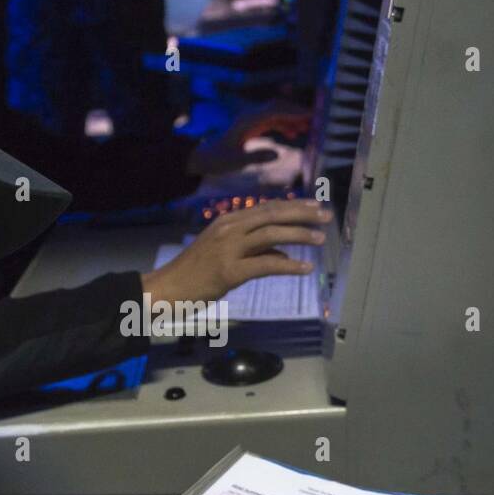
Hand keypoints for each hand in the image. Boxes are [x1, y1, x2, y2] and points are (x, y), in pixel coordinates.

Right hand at [140, 199, 331, 304]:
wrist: (167, 288)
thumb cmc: (194, 274)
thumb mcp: (223, 253)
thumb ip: (253, 251)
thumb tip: (283, 254)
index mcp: (228, 222)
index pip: (267, 208)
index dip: (294, 206)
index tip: (315, 206)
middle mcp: (229, 229)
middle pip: (272, 215)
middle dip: (302, 214)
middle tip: (327, 216)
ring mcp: (228, 248)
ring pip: (271, 234)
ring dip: (300, 235)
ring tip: (321, 238)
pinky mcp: (229, 271)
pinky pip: (266, 265)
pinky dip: (289, 265)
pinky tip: (305, 268)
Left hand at [185, 101, 311, 176]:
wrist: (200, 157)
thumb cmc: (216, 160)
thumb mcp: (236, 162)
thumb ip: (256, 157)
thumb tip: (277, 155)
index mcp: (247, 121)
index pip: (275, 110)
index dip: (293, 112)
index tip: (310, 116)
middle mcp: (250, 117)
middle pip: (278, 108)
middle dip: (296, 112)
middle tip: (315, 121)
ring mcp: (250, 121)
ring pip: (276, 114)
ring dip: (291, 119)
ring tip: (307, 130)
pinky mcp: (250, 127)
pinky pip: (270, 122)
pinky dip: (283, 126)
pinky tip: (293, 135)